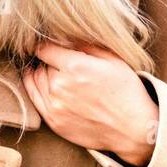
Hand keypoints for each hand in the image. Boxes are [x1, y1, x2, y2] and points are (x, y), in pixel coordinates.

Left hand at [24, 41, 159, 166]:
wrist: (134, 131)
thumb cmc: (127, 92)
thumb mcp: (113, 60)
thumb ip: (85, 44)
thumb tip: (62, 35)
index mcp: (75, 67)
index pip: (44, 49)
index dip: (47, 46)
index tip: (51, 47)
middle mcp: (60, 86)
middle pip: (42, 64)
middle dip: (50, 62)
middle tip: (63, 64)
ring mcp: (54, 105)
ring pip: (36, 79)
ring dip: (43, 74)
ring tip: (58, 74)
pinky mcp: (53, 120)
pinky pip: (33, 97)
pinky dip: (35, 87)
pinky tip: (43, 83)